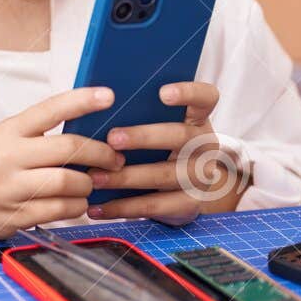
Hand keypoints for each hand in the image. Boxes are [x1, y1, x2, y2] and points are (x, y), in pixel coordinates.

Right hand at [0, 87, 124, 239]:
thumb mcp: (3, 142)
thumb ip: (38, 136)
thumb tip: (89, 134)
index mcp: (8, 131)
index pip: (50, 109)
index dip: (82, 101)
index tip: (108, 95)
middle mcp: (8, 156)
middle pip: (68, 148)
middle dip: (101, 153)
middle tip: (114, 158)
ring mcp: (11, 187)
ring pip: (69, 182)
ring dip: (88, 184)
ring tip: (90, 183)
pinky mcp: (17, 215)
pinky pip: (61, 210)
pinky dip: (77, 206)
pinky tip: (76, 202)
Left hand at [86, 81, 244, 224]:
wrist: (184, 189)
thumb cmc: (158, 146)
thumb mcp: (156, 126)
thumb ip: (138, 113)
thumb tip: (95, 101)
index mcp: (197, 118)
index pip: (205, 97)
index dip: (188, 93)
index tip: (163, 92)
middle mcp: (205, 145)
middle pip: (180, 136)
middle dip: (143, 137)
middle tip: (112, 138)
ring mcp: (201, 176)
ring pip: (164, 175)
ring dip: (126, 177)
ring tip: (95, 177)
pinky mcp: (190, 204)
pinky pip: (155, 206)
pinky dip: (123, 208)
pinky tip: (98, 208)